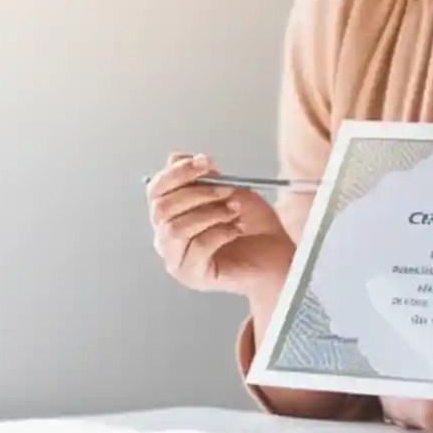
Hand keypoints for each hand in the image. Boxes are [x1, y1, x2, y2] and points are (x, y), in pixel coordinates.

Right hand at [146, 153, 294, 295]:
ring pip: (175, 229)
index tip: (206, 162)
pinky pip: (197, 247)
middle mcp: (166, 237)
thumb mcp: (230, 190)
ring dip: (209, 214)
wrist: (277, 255)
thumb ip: (201, 175)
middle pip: (161, 208)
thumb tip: (175, 157)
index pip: (156, 190)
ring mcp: (176, 258)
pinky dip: (219, 233)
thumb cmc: (253, 225)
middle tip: (227, 189)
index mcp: (170, 215)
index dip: (177, 173)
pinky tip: (236, 229)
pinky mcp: (191, 275)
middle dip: (196, 193)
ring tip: (234, 211)